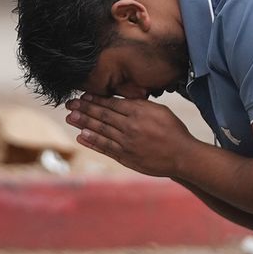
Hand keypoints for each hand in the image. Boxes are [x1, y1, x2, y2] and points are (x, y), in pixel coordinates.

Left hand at [63, 96, 196, 179]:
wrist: (182, 156)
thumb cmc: (173, 130)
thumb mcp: (159, 110)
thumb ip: (140, 104)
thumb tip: (123, 99)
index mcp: (139, 112)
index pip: (112, 103)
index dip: (95, 99)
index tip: (82, 96)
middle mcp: (131, 127)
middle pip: (103, 115)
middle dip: (84, 109)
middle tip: (69, 105)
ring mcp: (127, 143)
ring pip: (102, 131)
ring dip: (84, 124)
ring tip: (70, 118)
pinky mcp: (127, 157)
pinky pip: (106, 148)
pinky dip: (93, 142)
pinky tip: (82, 136)